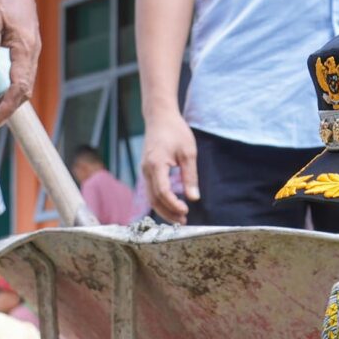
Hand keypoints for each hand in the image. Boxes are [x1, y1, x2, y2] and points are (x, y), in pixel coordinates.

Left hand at [0, 0, 38, 129]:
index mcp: (26, 49)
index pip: (20, 89)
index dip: (6, 107)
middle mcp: (33, 53)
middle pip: (23, 92)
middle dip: (6, 109)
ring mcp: (32, 51)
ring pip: (23, 85)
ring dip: (6, 101)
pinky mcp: (27, 48)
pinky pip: (21, 75)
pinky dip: (8, 88)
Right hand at [142, 109, 198, 224]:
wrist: (159, 117)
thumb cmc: (175, 131)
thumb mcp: (188, 153)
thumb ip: (190, 176)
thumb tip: (194, 198)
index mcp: (156, 165)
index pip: (162, 192)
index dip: (173, 205)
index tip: (186, 211)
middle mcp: (146, 170)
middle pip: (154, 199)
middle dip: (168, 213)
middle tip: (184, 221)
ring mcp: (144, 171)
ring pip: (150, 198)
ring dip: (164, 210)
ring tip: (179, 218)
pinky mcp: (146, 171)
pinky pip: (151, 191)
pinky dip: (160, 202)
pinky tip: (172, 207)